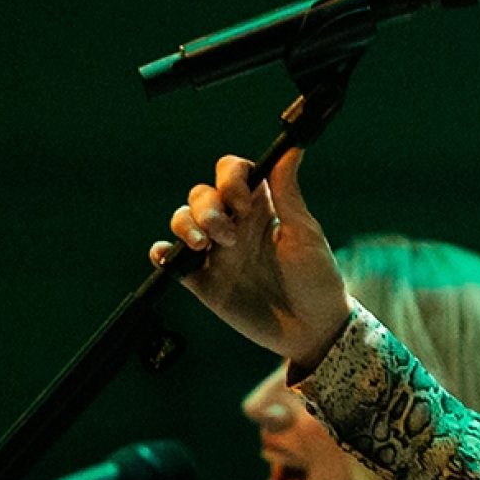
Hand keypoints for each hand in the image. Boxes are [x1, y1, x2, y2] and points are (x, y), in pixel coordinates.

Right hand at [150, 147, 351, 369]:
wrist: (312, 331)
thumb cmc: (317, 279)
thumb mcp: (304, 234)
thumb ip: (288, 193)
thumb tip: (291, 148)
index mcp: (260, 209)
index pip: (232, 174)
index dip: (229, 178)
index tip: (241, 200)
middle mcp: (235, 226)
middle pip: (202, 195)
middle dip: (207, 207)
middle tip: (228, 235)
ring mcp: (217, 254)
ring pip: (183, 221)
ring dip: (185, 225)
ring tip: (205, 246)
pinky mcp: (203, 283)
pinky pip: (172, 262)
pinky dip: (163, 253)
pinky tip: (167, 256)